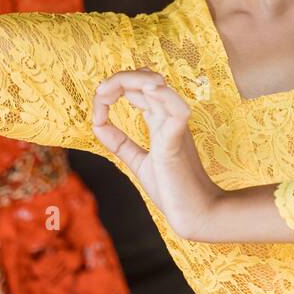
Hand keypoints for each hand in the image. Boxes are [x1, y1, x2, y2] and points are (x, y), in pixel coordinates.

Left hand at [91, 69, 223, 239]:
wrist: (195, 214)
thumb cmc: (173, 189)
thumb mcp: (137, 161)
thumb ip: (120, 143)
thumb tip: (98, 123)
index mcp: (161, 121)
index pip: (139, 88)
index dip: (116, 88)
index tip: (98, 107)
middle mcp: (169, 118)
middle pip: (147, 79)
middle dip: (119, 79)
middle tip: (100, 94)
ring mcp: (176, 128)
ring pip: (159, 87)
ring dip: (132, 81)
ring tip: (107, 91)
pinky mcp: (178, 142)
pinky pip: (177, 111)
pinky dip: (164, 96)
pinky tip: (148, 90)